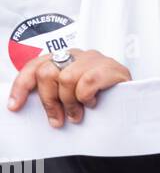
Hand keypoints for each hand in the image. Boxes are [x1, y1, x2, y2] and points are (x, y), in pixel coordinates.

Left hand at [7, 49, 130, 126]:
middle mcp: (77, 55)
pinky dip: (86, 97)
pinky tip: (93, 102)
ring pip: (66, 78)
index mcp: (63, 59)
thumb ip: (51, 92)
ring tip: (78, 113)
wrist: (130, 103)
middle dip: (49, 101)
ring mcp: (94, 59)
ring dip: (70, 103)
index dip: (21, 85)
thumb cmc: (97, 99)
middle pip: (47, 72)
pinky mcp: (110, 67)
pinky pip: (87, 81)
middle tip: (58, 118)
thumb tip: (24, 103)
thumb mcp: (69, 95)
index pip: (35, 65)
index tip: (15, 105)